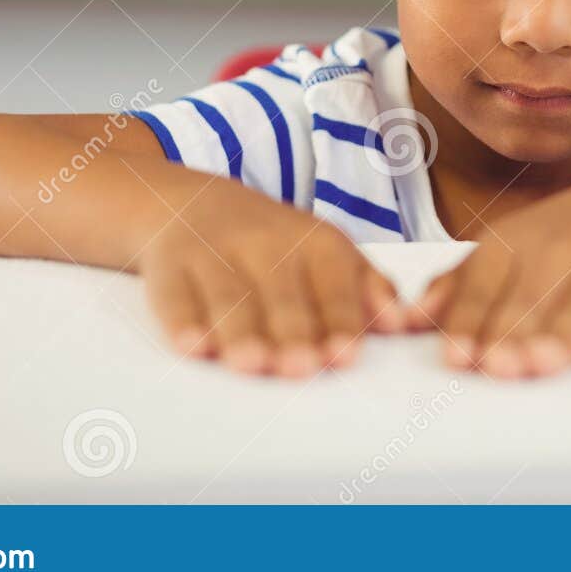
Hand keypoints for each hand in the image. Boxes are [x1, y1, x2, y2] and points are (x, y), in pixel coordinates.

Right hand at [139, 189, 403, 376]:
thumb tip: (401, 323)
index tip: (347, 355)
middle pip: (281, 291)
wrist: (192, 203)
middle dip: (293, 330)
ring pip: (229, 294)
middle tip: (302, 367)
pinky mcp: (169, 263)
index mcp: (315, 242)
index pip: (333, 282)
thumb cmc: (275, 246)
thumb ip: (368, 289)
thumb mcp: (327, 254)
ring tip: (251, 363)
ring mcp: (214, 250)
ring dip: (241, 330)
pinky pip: (173, 294)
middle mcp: (266, 242)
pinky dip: (181, 320)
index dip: (340, 318)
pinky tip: (192, 346)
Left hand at [407, 189, 570, 377]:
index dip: (470, 320)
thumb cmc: (556, 244)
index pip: (485, 283)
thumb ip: (454, 290)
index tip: (456, 358)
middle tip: (498, 367)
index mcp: (513, 243)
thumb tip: (398, 322)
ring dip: (561, 334)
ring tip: (543, 364)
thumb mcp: (503, 253)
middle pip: (532, 296)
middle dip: (513, 332)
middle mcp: (558, 246)